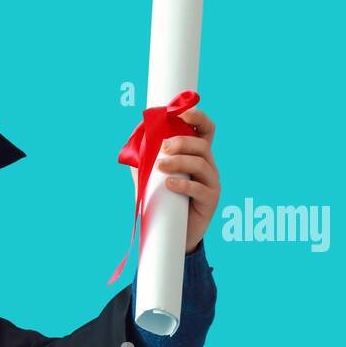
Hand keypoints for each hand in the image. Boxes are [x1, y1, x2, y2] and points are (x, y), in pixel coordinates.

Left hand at [130, 107, 219, 252]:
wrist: (174, 233)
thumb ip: (144, 160)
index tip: (184, 113)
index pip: (205, 130)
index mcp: (196, 156)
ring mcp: (211, 183)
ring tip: (160, 167)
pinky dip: (183, 185)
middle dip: (182, 142)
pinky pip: (200, 188)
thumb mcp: (150, 179)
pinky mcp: (210, 201)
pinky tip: (169, 184)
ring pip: (201, 164)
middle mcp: (208, 166)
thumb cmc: (163, 202)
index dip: (199, 118)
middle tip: (162, 148)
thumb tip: (134, 139)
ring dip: (179, 162)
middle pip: (201, 145)